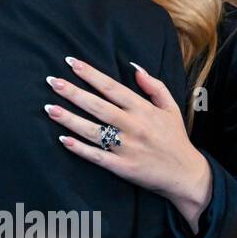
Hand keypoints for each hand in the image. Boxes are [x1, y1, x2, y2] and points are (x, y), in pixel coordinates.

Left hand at [44, 56, 212, 231]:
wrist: (186, 175)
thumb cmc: (175, 138)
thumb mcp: (171, 108)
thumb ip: (154, 86)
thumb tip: (134, 67)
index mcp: (143, 110)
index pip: (112, 88)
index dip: (91, 74)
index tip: (72, 62)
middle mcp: (134, 126)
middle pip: (98, 106)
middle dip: (73, 92)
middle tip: (52, 81)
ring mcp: (127, 148)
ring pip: (93, 131)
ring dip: (70, 119)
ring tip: (50, 108)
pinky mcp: (123, 167)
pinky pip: (97, 156)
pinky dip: (80, 148)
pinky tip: (63, 139)